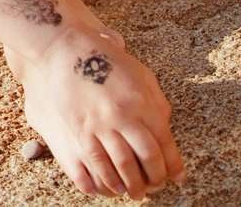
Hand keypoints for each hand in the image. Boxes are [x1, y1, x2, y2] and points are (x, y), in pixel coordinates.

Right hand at [19, 28, 186, 197]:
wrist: (64, 48)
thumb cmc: (106, 60)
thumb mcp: (141, 76)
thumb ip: (156, 104)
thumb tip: (166, 129)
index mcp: (142, 104)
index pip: (164, 145)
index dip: (173, 166)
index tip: (176, 177)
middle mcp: (122, 117)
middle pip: (145, 160)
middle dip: (153, 179)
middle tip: (154, 187)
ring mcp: (98, 125)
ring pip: (120, 167)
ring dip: (129, 185)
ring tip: (133, 192)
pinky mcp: (77, 129)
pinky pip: (93, 165)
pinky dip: (103, 180)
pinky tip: (107, 186)